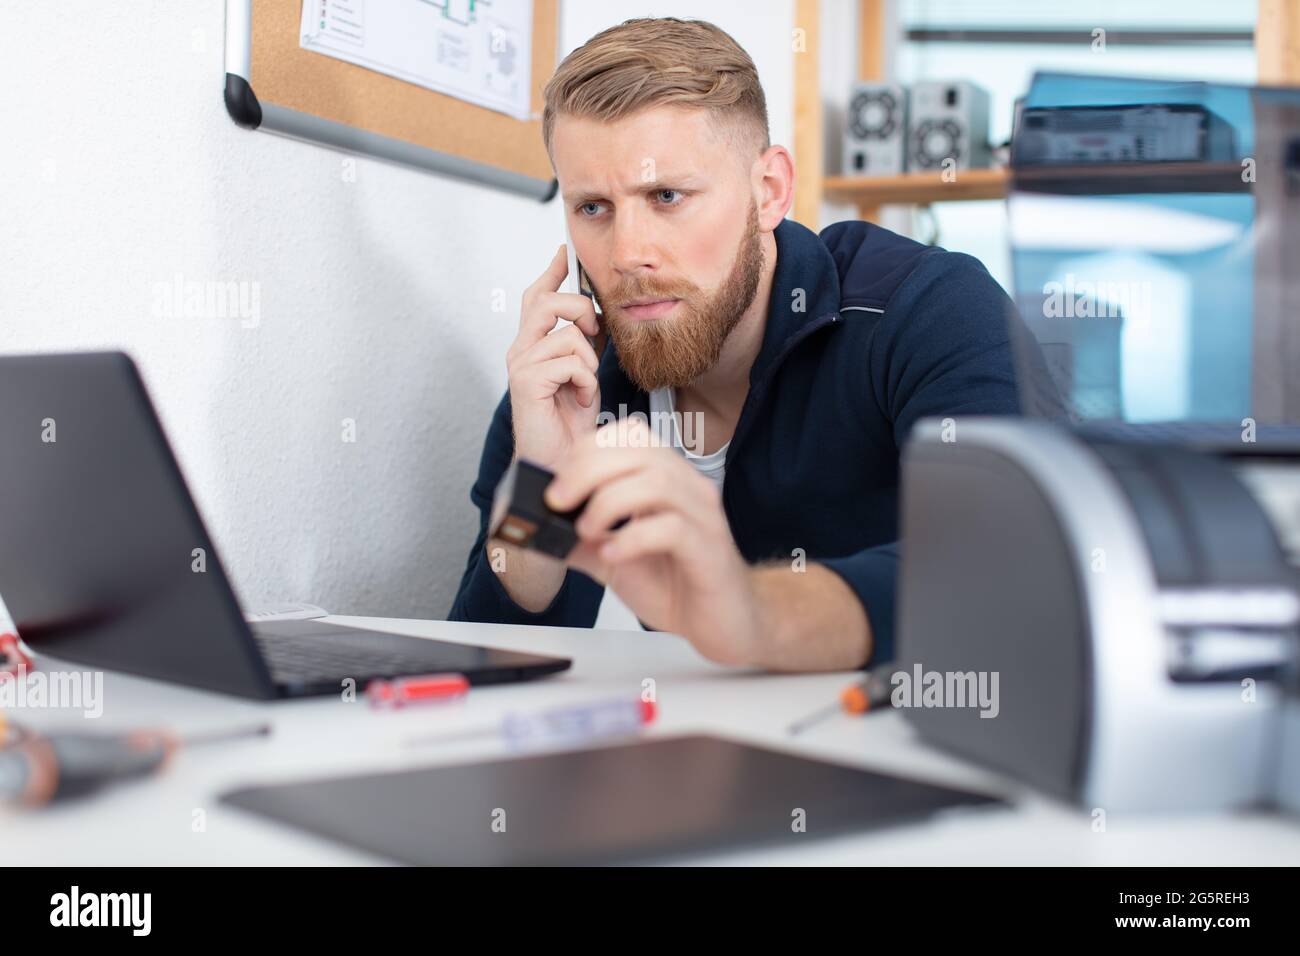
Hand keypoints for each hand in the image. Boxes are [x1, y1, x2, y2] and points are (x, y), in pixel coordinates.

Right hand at [507, 244, 607, 470]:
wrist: (561, 460)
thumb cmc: (570, 423)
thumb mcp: (584, 373)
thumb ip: (585, 344)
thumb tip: (598, 315)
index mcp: (532, 344)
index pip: (538, 297)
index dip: (552, 272)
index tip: (564, 252)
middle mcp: (521, 350)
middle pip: (549, 301)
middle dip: (582, 311)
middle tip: (595, 336)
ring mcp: (520, 364)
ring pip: (569, 334)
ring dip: (589, 363)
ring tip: (584, 386)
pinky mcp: (526, 382)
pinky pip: (571, 361)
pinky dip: (586, 381)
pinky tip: (581, 399)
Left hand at [546, 418, 764, 665]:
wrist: (724, 623)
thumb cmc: (677, 584)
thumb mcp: (614, 558)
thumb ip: (581, 539)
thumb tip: (538, 529)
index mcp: (667, 480)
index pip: (631, 436)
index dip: (589, 450)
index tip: (559, 481)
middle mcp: (688, 489)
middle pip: (640, 451)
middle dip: (589, 470)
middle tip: (559, 501)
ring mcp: (703, 518)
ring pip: (657, 482)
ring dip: (609, 502)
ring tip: (587, 530)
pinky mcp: (710, 551)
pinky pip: (673, 529)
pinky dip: (632, 538)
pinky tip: (613, 555)